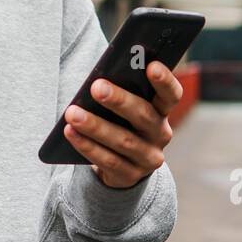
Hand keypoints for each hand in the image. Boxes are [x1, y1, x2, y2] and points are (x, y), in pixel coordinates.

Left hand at [63, 61, 181, 188]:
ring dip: (95, 126)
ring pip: (123, 140)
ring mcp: (148, 158)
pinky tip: (70, 133)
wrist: (120, 165)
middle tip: (96, 87)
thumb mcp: (124, 109)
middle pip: (144, 115)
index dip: (165, 80)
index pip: (171, 95)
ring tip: (73, 113)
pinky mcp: (131, 175)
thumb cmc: (119, 123)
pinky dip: (87, 145)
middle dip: (119, 100)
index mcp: (162, 111)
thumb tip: (99, 80)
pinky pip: (108, 160)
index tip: (151, 66)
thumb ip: (121, 94)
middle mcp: (161, 135)